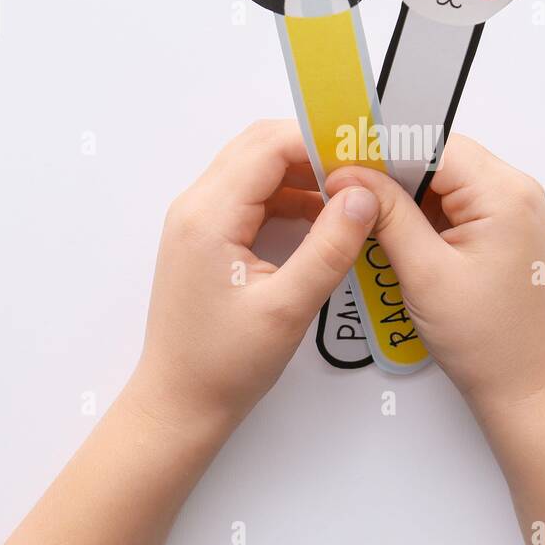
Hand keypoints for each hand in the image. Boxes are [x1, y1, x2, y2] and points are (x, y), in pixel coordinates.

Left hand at [133, 119, 378, 425]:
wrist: (179, 403)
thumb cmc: (225, 364)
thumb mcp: (288, 307)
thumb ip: (329, 247)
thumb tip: (363, 195)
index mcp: (209, 216)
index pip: (268, 147)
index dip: (320, 141)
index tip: (365, 153)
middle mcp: (196, 206)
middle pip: (259, 147)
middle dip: (313, 149)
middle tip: (363, 168)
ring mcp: (197, 220)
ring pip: (255, 169)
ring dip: (302, 173)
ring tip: (350, 194)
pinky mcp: (205, 237)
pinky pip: (250, 196)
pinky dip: (287, 196)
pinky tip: (321, 219)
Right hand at [326, 135, 544, 412]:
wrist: (524, 388)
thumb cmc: (486, 340)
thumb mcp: (424, 273)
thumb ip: (387, 215)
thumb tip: (351, 173)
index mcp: (504, 194)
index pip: (433, 144)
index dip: (382, 149)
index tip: (340, 160)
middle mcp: (516, 192)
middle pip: (439, 157)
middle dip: (390, 172)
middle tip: (344, 190)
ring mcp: (513, 211)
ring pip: (443, 180)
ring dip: (404, 196)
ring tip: (366, 218)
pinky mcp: (503, 230)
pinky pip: (454, 204)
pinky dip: (422, 215)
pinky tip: (395, 236)